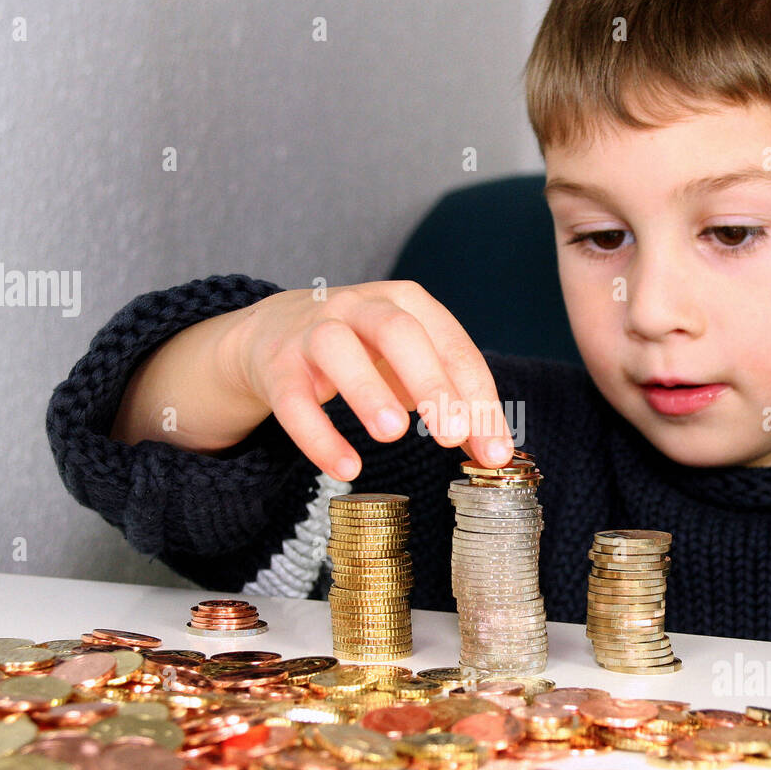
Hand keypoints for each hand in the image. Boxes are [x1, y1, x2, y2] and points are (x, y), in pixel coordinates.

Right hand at [222, 280, 516, 480]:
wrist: (275, 331)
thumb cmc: (362, 350)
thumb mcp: (411, 367)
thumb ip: (452, 403)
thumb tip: (492, 453)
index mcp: (408, 303)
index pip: (453, 347)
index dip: (478, 400)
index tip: (495, 452)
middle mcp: (361, 306)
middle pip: (399, 332)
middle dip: (430, 382)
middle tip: (454, 434)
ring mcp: (314, 331)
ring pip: (338, 349)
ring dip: (367, 390)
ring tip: (393, 434)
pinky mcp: (277, 365)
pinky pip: (293, 399)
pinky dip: (318, 434)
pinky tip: (345, 467)